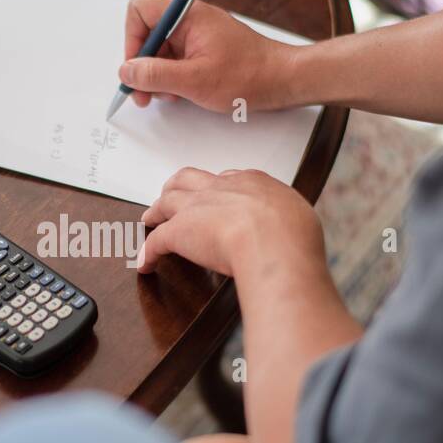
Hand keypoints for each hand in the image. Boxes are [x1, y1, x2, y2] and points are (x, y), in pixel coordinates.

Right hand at [120, 0, 302, 112]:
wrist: (282, 81)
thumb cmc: (248, 76)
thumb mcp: (194, 80)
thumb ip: (155, 75)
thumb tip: (126, 71)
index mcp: (188, 16)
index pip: (140, 13)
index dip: (132, 42)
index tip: (137, 69)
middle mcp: (190, 20)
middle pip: (148, 34)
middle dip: (143, 65)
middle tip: (144, 94)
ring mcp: (197, 35)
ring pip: (160, 51)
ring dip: (158, 76)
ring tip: (169, 96)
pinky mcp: (203, 49)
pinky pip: (176, 59)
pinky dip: (172, 78)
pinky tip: (182, 93)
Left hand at [137, 168, 325, 276]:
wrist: (274, 243)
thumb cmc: (292, 232)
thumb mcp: (298, 215)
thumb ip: (288, 217)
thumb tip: (292, 228)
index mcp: (250, 182)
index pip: (226, 179)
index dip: (216, 187)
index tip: (215, 195)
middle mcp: (219, 188)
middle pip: (188, 180)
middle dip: (177, 186)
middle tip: (170, 194)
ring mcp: (196, 208)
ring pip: (166, 202)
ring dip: (156, 211)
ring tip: (150, 219)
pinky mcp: (179, 232)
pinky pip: (156, 242)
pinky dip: (148, 253)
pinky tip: (145, 264)